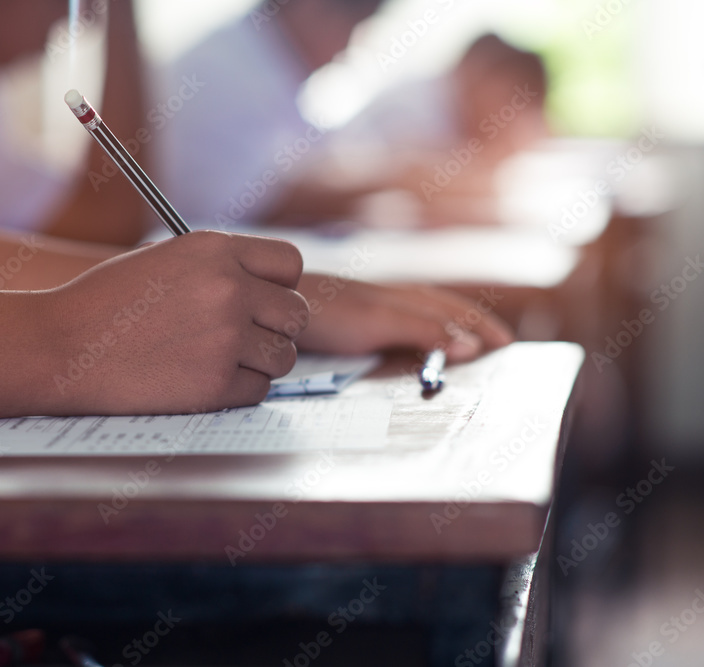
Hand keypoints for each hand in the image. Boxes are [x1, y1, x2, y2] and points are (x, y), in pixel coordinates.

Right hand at [43, 231, 308, 413]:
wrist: (60, 345)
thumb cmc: (106, 303)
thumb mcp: (164, 260)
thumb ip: (219, 268)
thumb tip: (269, 291)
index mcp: (215, 249)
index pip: (288, 263)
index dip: (279, 285)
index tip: (262, 300)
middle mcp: (229, 289)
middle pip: (296, 314)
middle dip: (275, 328)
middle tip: (244, 338)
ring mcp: (226, 338)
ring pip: (284, 356)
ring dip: (260, 362)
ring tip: (218, 360)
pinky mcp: (215, 384)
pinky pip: (259, 390)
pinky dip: (237, 390)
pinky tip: (201, 381)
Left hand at [293, 275, 514, 360]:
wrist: (269, 302)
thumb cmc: (323, 309)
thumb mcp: (379, 321)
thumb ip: (424, 330)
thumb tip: (471, 346)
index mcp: (402, 298)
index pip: (453, 312)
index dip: (479, 327)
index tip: (506, 344)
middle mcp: (388, 299)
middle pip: (439, 310)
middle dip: (471, 325)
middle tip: (499, 343)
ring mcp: (367, 309)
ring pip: (418, 316)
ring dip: (445, 328)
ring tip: (464, 342)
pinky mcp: (347, 322)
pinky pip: (394, 327)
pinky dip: (414, 335)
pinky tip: (404, 343)